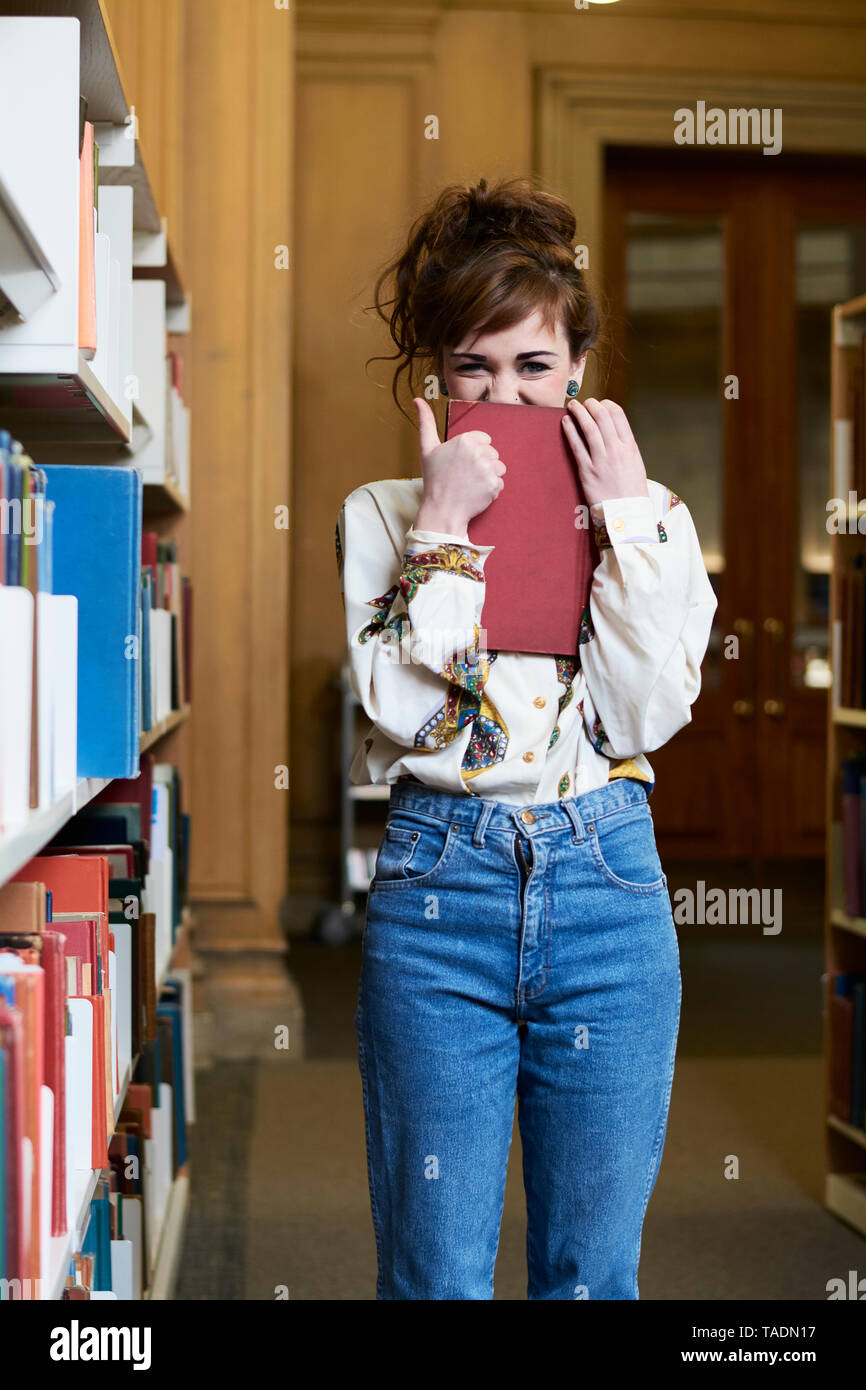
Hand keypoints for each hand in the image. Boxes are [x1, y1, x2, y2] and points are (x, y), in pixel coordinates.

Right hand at [412, 397, 505, 533]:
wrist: (441, 511)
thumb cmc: (434, 480)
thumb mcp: (427, 449)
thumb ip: (426, 422)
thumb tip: (417, 399)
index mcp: (464, 440)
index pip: (485, 440)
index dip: (475, 452)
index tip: (462, 464)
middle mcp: (477, 453)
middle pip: (493, 453)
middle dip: (483, 464)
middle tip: (465, 476)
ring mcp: (487, 470)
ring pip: (499, 467)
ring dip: (489, 476)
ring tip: (472, 485)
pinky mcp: (494, 485)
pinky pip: (501, 483)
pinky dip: (491, 490)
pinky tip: (476, 494)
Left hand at [562, 398, 648, 507]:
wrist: (627, 514)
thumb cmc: (632, 491)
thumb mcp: (636, 464)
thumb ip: (626, 447)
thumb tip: (614, 433)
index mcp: (630, 447)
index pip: (618, 415)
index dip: (607, 405)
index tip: (600, 404)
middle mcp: (617, 450)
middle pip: (602, 417)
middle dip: (592, 405)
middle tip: (584, 402)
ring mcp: (602, 460)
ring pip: (589, 428)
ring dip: (579, 413)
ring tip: (572, 406)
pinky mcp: (587, 471)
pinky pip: (577, 446)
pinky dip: (570, 431)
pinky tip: (565, 422)